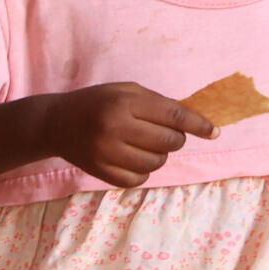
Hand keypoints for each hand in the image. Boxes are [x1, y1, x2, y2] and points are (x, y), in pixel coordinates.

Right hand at [36, 83, 216, 187]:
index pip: (173, 116)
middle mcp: (115, 128)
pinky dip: (143, 170)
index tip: (214, 132)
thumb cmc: (96, 102)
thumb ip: (159, 104)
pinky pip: (140, 178)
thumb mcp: (125, 91)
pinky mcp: (102, 172)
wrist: (54, 123)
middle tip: (161, 133)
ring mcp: (107, 153)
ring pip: (157, 162)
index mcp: (124, 103)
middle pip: (169, 141)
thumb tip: (197, 124)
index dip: (198, 124)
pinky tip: (132, 158)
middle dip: (174, 138)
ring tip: (144, 145)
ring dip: (159, 155)